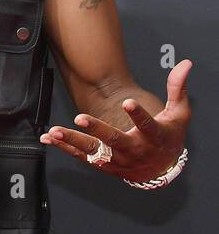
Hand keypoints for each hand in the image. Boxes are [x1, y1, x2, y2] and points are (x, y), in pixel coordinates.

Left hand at [41, 59, 192, 180]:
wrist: (162, 170)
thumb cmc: (169, 137)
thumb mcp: (179, 114)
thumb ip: (178, 89)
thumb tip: (184, 64)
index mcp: (155, 137)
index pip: (148, 125)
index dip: (138, 115)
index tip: (128, 103)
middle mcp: (135, 150)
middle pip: (115, 141)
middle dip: (97, 130)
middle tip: (80, 118)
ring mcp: (118, 159)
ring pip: (94, 151)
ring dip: (73, 141)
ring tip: (55, 131)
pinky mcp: (104, 164)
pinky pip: (82, 157)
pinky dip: (64, 148)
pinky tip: (49, 138)